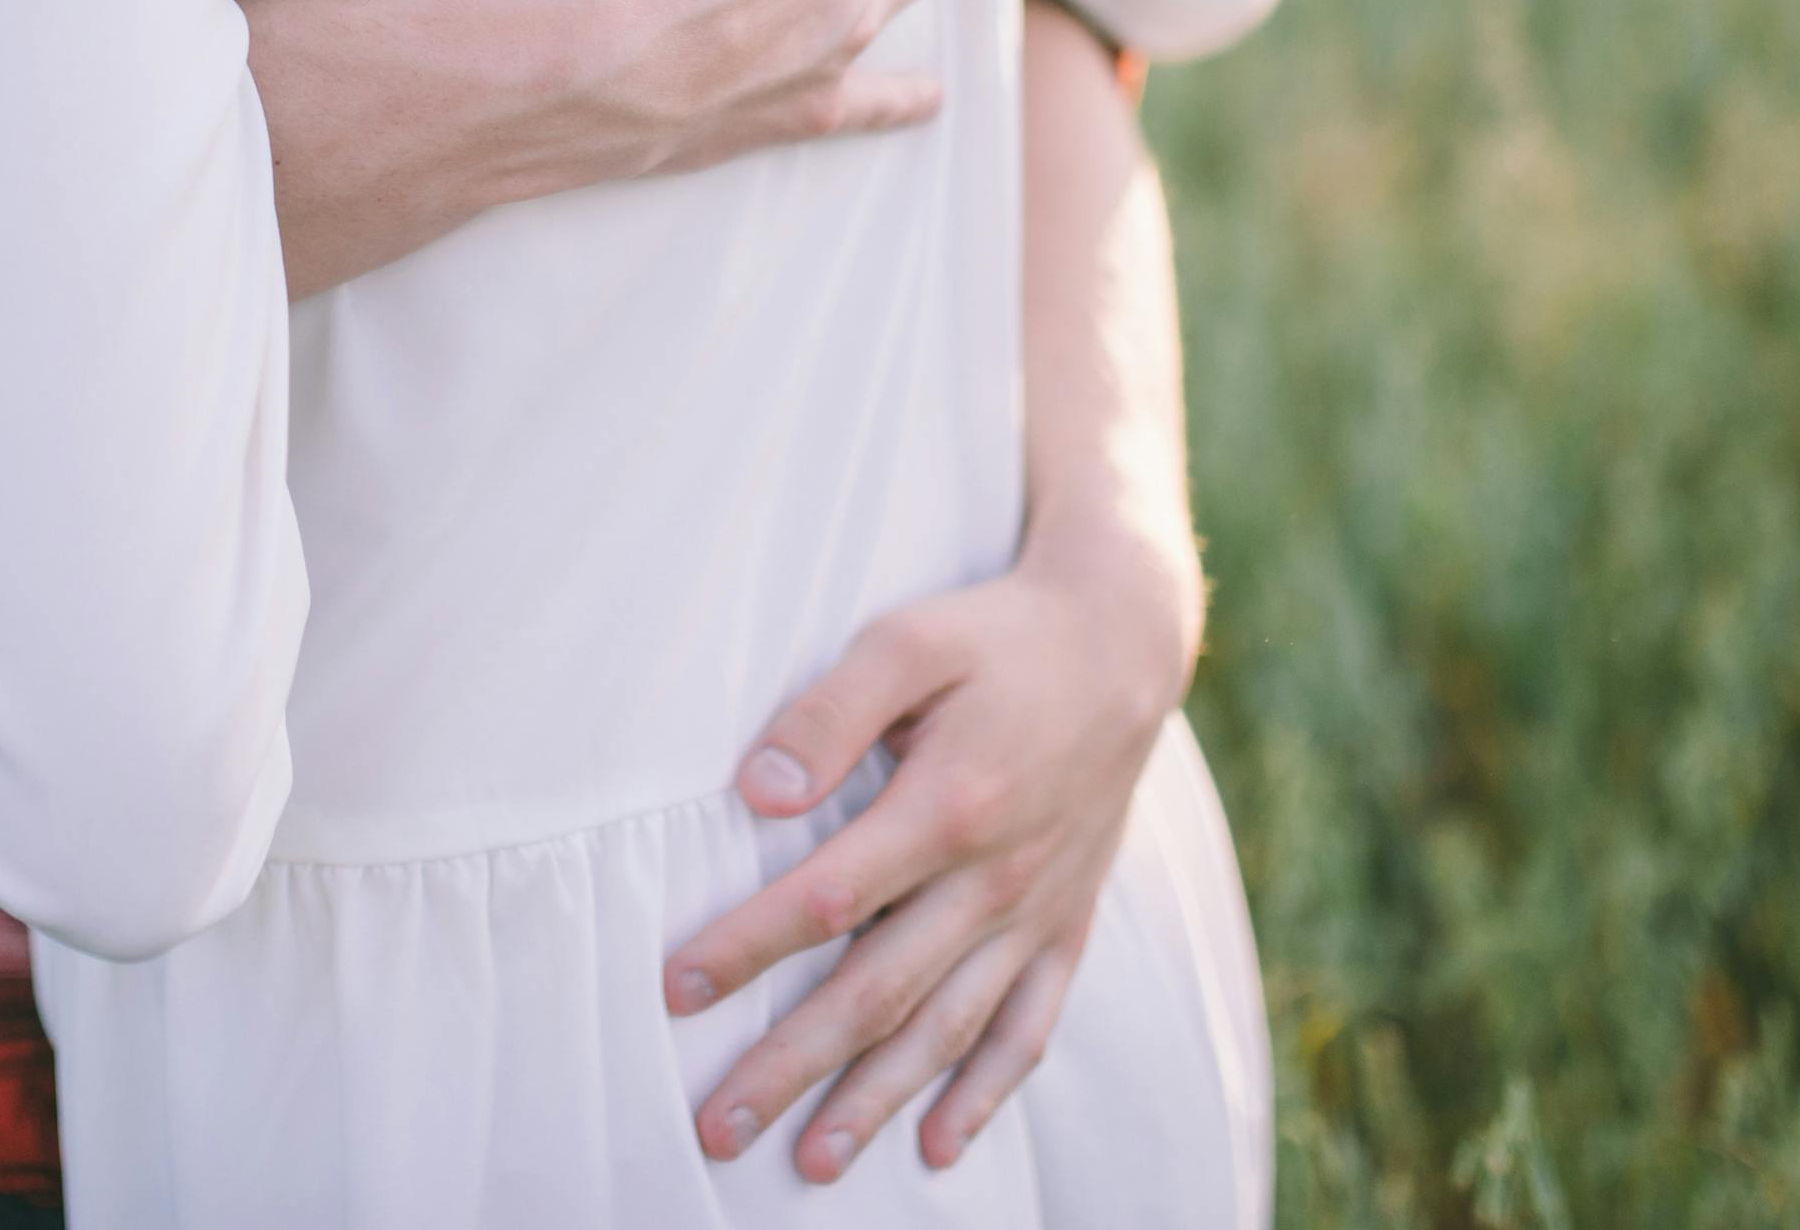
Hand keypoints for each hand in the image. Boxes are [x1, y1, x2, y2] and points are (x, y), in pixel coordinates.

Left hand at [662, 532, 1200, 1180]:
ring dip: (877, 1100)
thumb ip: (830, 713)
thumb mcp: (908, 641)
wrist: (1122, 639)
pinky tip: (937, 1146)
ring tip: (811, 1163)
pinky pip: (1029, 1026)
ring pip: (948, 1028)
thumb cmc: (996, 636)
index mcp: (951, 805)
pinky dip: (985, 1092)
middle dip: (792, 1065)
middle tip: (717, 1127)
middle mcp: (997, 876)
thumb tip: (756, 792)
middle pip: (880, 991)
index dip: (748, 946)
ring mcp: (1036, 909)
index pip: (829, 898)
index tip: (677, 988)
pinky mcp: (1067, 923)